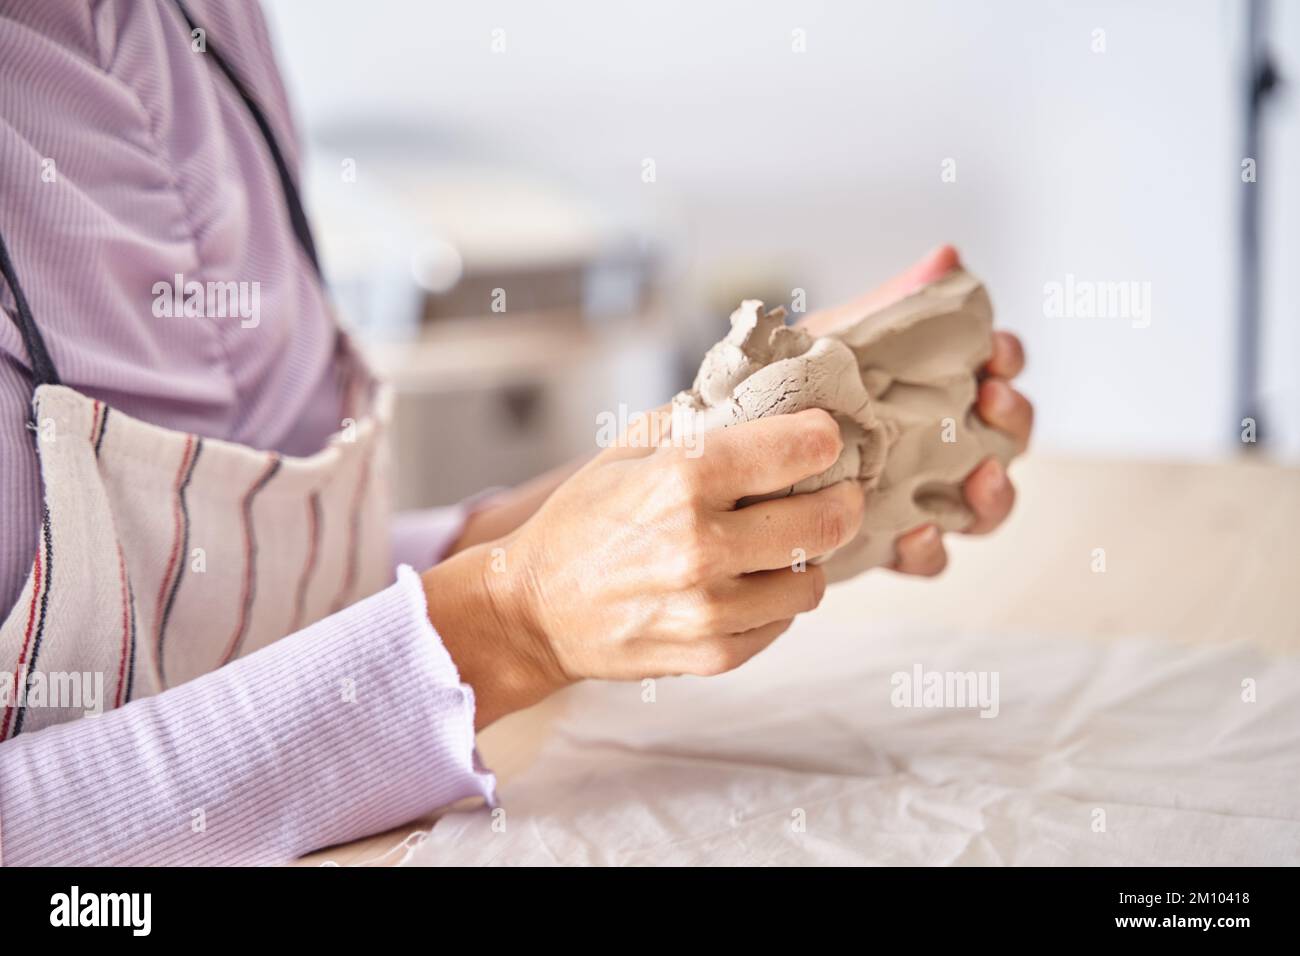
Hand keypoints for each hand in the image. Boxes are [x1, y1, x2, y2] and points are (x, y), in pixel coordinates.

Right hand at [424, 409, 862, 727]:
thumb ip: (697, 418)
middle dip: (841, 500)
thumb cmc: (583, 522)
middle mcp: (702, 546)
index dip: (823, 438)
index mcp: (683, 479)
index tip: (823, 438)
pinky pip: (782, 622)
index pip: (802, 448)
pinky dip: (774, 600)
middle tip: (835, 492)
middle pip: (827, 520)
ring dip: (806, 558)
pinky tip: (745, 583)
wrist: (534, 611)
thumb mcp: (626, 448)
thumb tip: (764, 394)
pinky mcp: (714, 655)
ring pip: (813, 581)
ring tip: (778, 544)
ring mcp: (710, 609)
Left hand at [799, 245, 1033, 576]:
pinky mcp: (888, 542)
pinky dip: (930, 549)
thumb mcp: (830, 344)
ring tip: (982, 477)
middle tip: (993, 401)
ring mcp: (918, 496)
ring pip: (982, 504)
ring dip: (994, 492)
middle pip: (1007, 437)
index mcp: (932, 391)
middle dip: (1014, 418)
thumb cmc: (782, 395)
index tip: (997, 353)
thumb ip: (888, 308)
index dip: (1007, 360)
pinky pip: (928, 556)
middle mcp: (937, 444)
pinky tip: (915, 534)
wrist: (723, 460)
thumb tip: (948, 257)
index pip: (994, 371)